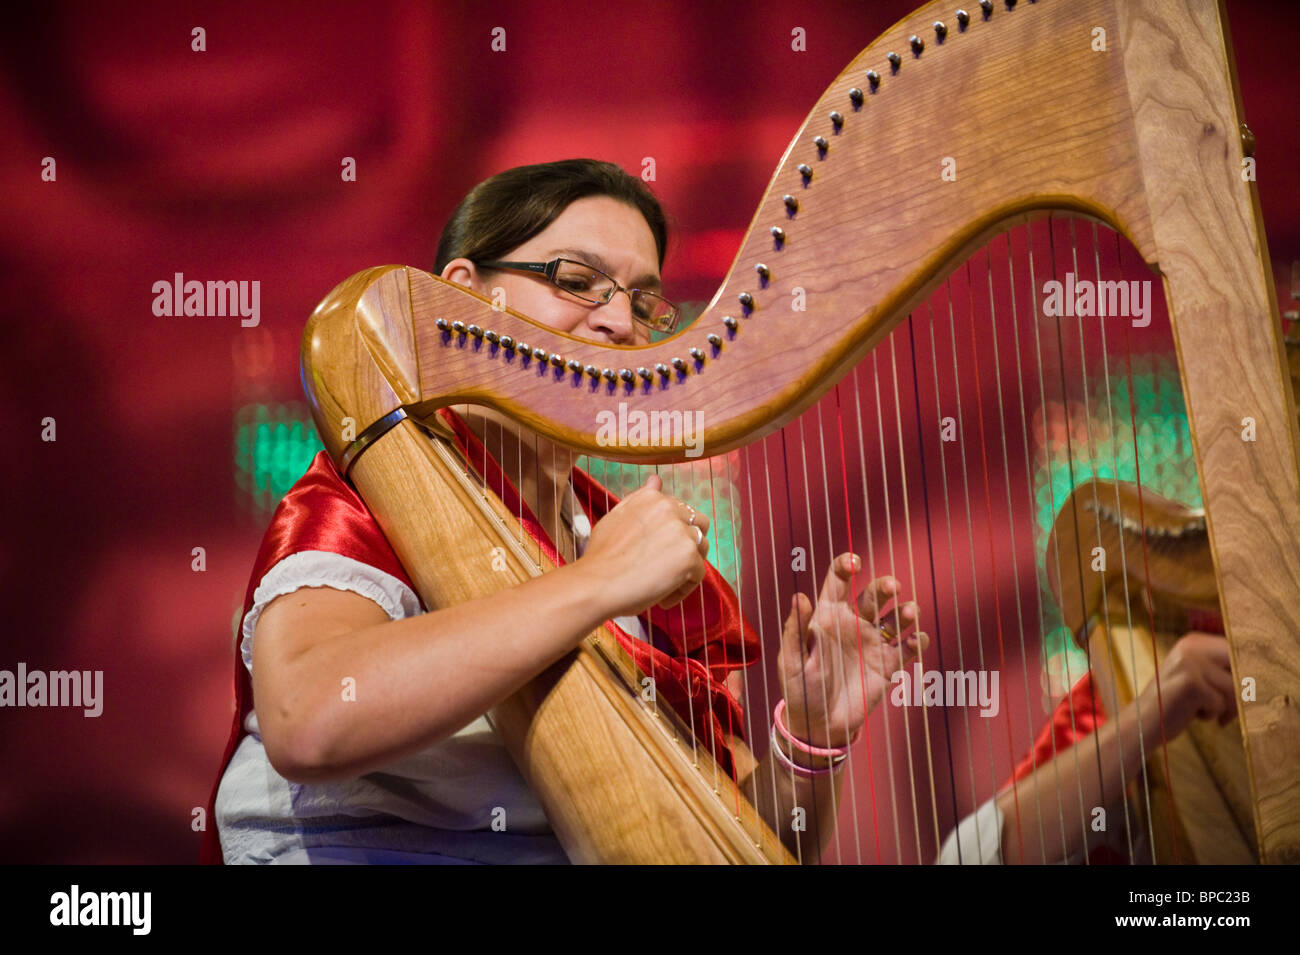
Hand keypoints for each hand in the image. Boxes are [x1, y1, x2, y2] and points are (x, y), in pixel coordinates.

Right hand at [574, 473, 709, 618]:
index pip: (681, 510)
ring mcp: (682, 532)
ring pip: (701, 549)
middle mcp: (670, 509)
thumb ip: (641, 499)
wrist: (596, 583)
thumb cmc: (602, 556)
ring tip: (661, 584)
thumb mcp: (617, 516)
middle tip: (668, 565)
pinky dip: (682, 589)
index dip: (672, 533)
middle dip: (688, 544)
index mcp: (652, 497)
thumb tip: (656, 479)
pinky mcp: (689, 557)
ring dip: (686, 568)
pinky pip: (698, 574)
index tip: (655, 550)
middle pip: (699, 524)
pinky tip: (661, 598)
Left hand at [778, 555, 928, 748]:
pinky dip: (917, 641)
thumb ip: (796, 631)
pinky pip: (908, 648)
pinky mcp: (889, 665)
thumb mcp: (791, 661)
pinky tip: (916, 641)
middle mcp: (853, 624)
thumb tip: (800, 597)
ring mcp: (873, 643)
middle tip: (893, 587)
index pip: (838, 581)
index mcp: (828, 616)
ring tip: (910, 615)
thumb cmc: (799, 690)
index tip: (855, 562)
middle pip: (874, 594)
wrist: (819, 725)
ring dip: (906, 612)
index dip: (846, 565)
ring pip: (896, 618)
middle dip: (885, 586)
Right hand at [1141, 631, 1235, 739]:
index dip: (1245, 673)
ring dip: (1224, 707)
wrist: (1142, 722)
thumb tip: (1261, 674)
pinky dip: (1211, 714)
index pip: (1236, 651)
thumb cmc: (1175, 703)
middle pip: (1239, 667)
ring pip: (1232, 688)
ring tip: (1206, 713)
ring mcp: (1189, 663)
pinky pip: (1220, 703)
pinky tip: (1192, 714)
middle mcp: (1191, 647)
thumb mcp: (1196, 677)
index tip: (1242, 692)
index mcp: (1193, 641)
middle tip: (1229, 710)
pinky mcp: (1190, 684)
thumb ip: (1222, 670)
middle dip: (1239, 691)